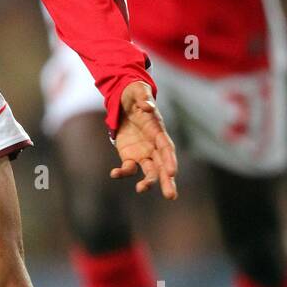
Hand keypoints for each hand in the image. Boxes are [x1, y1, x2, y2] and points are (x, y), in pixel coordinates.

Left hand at [111, 80, 177, 198]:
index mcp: (158, 130)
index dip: (170, 160)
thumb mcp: (138, 91)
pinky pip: (128, 168)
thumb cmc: (135, 94)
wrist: (123, 101)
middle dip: (167, 180)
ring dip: (148, 182)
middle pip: (163, 165)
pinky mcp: (130, 156)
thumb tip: (147, 106)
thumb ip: (144, 97)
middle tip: (171, 196)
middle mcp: (153, 145)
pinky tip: (114, 174)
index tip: (172, 173)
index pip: (167, 148)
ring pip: (150, 171)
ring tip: (141, 189)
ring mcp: (143, 152)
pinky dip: (122, 172)